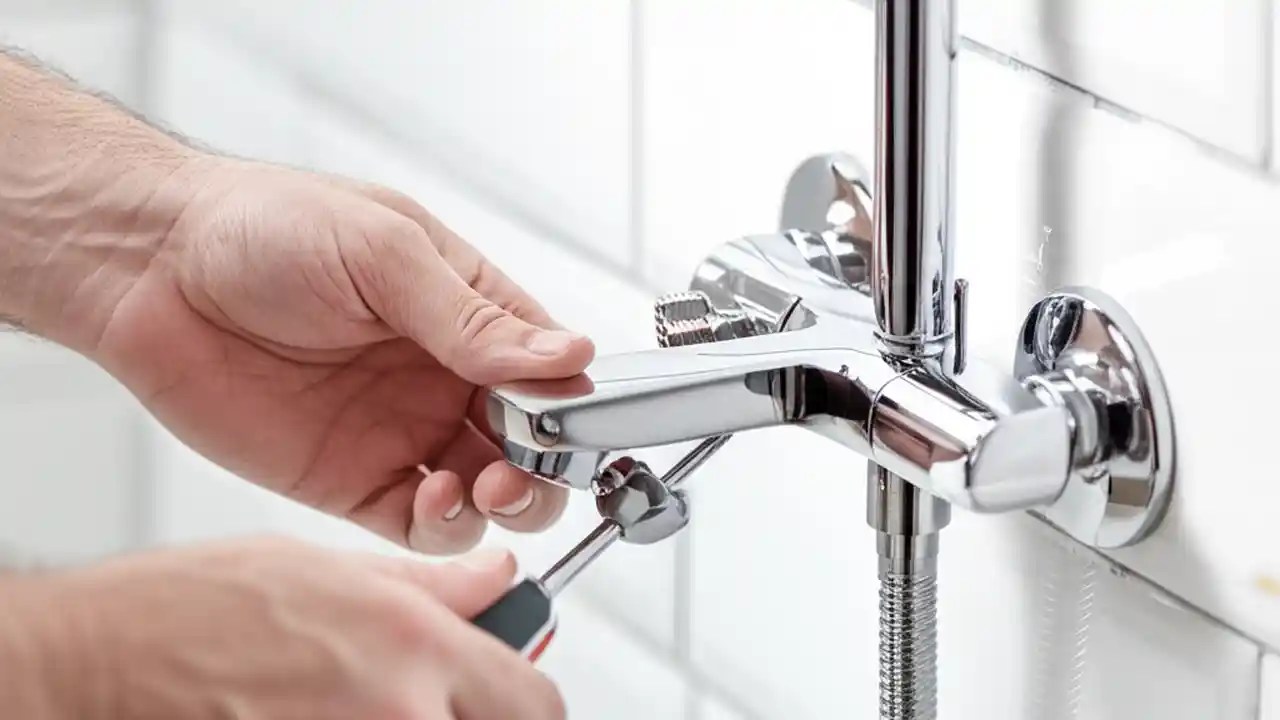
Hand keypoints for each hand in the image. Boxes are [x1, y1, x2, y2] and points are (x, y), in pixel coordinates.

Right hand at [1, 537, 563, 719]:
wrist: (99, 667)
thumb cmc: (190, 611)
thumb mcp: (329, 568)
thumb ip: (431, 586)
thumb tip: (496, 576)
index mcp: (413, 648)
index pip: (535, 700)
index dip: (524, 694)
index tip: (509, 690)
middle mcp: (400, 714)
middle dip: (475, 715)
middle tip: (433, 695)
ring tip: (357, 700)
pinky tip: (324, 713)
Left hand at [91, 157, 594, 552]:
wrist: (150, 269)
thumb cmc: (263, 227)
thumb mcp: (384, 254)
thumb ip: (473, 319)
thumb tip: (569, 356)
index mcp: (468, 309)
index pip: (551, 367)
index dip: (572, 400)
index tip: (573, 418)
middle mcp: (445, 376)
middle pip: (535, 441)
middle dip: (550, 464)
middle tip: (530, 461)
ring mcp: (404, 432)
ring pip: (492, 492)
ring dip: (510, 501)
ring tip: (488, 484)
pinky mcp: (355, 482)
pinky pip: (424, 525)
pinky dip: (446, 528)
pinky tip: (434, 500)